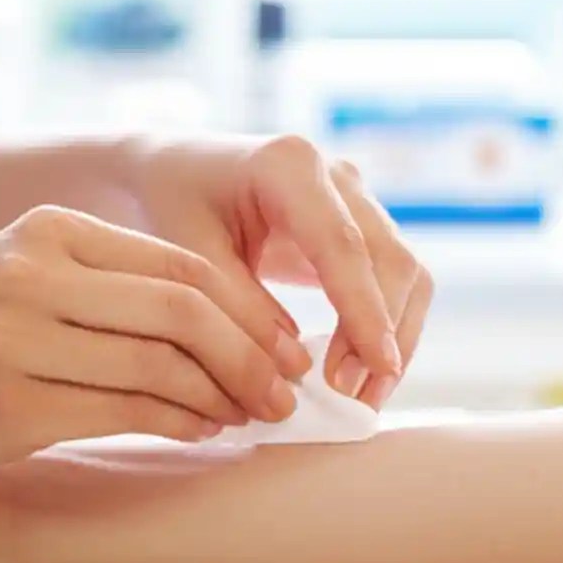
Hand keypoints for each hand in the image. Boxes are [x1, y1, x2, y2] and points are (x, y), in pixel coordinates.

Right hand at [0, 205, 310, 473]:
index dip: (248, 309)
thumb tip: (220, 328)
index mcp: (51, 230)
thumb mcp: (24, 273)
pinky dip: (180, 422)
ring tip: (250, 413)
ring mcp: (20, 338)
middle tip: (286, 389)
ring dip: (222, 395)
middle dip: (253, 355)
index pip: (181, 265)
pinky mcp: (9, 404)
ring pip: (161, 364)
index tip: (285, 344)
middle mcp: (37, 274)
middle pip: (184, 310)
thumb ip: (109, 286)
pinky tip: (201, 429)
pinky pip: (124, 410)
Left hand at [129, 135, 433, 405]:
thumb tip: (296, 370)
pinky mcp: (356, 228)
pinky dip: (381, 327)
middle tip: (353, 398)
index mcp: (289, 165)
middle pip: (390, 259)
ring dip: (392, 337)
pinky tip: (356, 372)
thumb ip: (239, 309)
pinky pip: (389, 280)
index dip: (365, 311)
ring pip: (403, 272)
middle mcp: (335, 175)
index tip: (377, 368)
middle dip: (383, 334)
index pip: (344, 245)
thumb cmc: (164, 208)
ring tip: (361, 396)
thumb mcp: (186, 256)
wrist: (159, 173)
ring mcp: (353, 199)